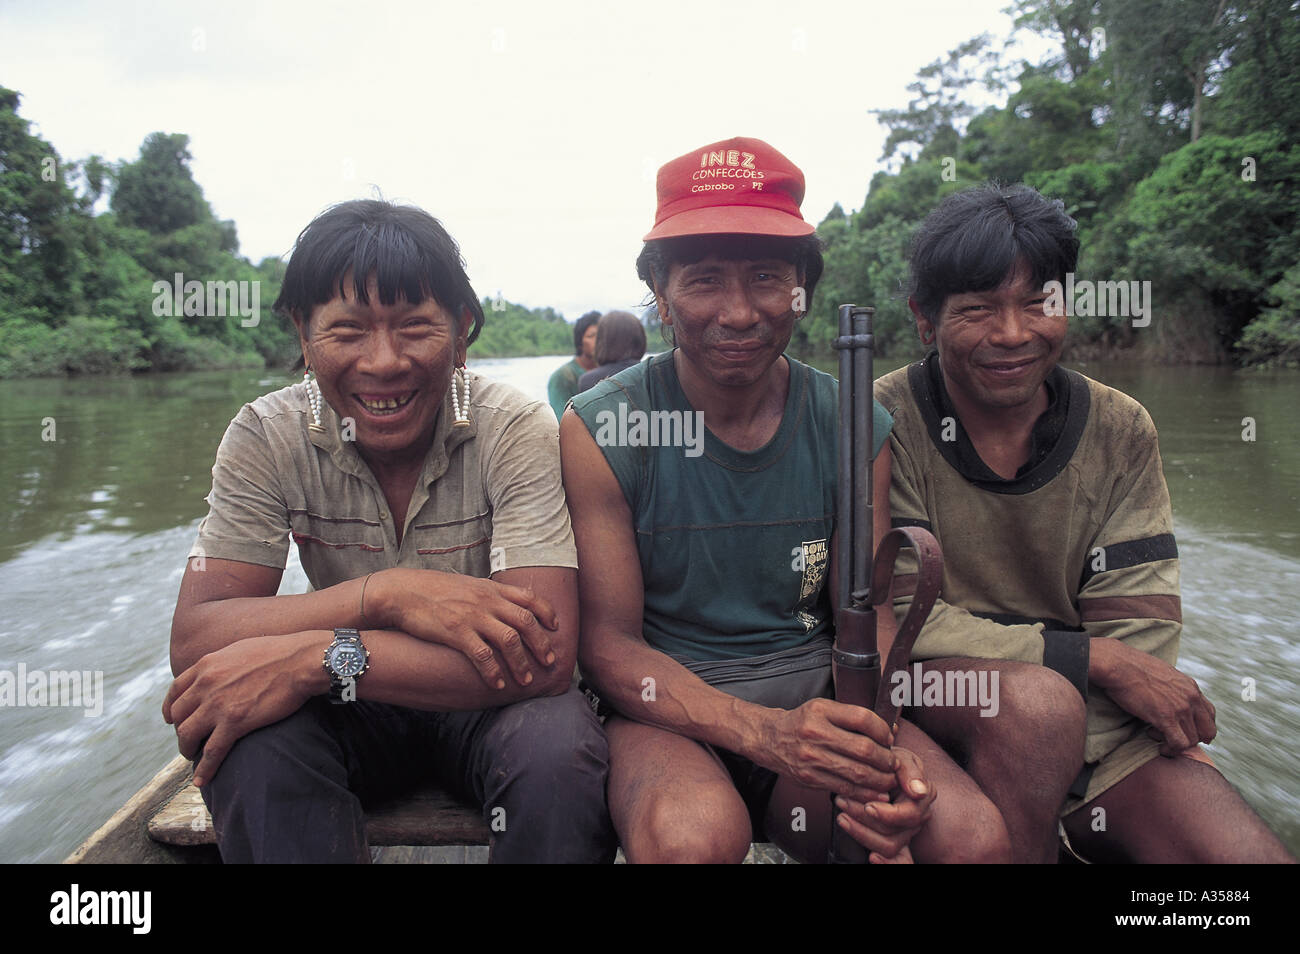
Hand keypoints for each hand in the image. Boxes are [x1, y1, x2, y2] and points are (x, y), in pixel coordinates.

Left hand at [162, 633, 317, 786]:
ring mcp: (218, 704)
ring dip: (187, 749)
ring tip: (192, 757)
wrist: (301, 661)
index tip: (172, 719)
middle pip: (179, 715)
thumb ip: (222, 662)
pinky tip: (201, 779)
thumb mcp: (240, 649)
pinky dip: (203, 769)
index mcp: (207, 665)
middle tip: (189, 740)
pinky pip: (211, 752)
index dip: (171, 708)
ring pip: (188, 735)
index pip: (176, 690)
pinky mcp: (235, 722)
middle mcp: (206, 684)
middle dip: (180, 730)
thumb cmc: (279, 653)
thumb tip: (220, 672)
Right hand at [376, 569, 559, 689]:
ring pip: (509, 641)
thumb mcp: (468, 585)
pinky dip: (494, 672)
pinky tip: (498, 685)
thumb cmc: (434, 590)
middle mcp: (486, 601)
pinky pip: (482, 656)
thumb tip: (506, 605)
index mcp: (491, 589)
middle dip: (541, 644)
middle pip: (526, 622)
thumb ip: (489, 595)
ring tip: (526, 680)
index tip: (555, 628)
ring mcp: (472, 616)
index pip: (529, 598)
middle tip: (549, 662)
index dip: (547, 613)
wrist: (403, 591)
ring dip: (521, 663)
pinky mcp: (456, 632)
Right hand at [752, 698, 898, 799]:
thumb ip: (852, 717)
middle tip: (893, 762)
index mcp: (820, 711)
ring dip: (880, 778)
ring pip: (857, 772)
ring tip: (888, 778)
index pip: (862, 718)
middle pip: (863, 749)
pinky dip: (864, 792)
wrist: (769, 739)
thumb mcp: (822, 708)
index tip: (889, 737)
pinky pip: (844, 788)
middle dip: (886, 759)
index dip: (882, 729)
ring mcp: (811, 758)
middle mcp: (815, 733)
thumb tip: (888, 731)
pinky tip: (874, 791)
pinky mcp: (810, 778)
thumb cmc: (801, 722)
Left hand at [834, 745, 934, 860]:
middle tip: (843, 804)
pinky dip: (885, 863)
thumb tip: (918, 791)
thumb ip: (909, 770)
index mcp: (922, 797)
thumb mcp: (899, 757)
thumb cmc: (888, 760)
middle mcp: (917, 817)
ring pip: (888, 847)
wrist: (877, 763)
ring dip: (862, 834)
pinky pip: (896, 861)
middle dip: (865, 821)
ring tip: (843, 817)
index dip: (887, 814)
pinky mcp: (893, 840)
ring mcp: (906, 831)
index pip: (909, 815)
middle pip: (894, 833)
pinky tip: (872, 857)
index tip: (867, 806)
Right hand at [1091, 639, 1216, 754]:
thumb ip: (1172, 685)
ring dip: (1176, 743)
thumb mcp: (1161, 672)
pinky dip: (1171, 749)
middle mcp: (1191, 697)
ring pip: (1193, 740)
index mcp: (1190, 686)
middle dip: (1194, 739)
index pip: (1209, 713)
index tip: (1188, 731)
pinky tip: (1159, 746)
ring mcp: (1181, 708)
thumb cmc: (1131, 666)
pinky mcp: (1166, 718)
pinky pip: (1179, 744)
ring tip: (1156, 735)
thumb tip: (1167, 694)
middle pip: (1207, 730)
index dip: (1201, 727)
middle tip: (1176, 740)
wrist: (1118, 665)